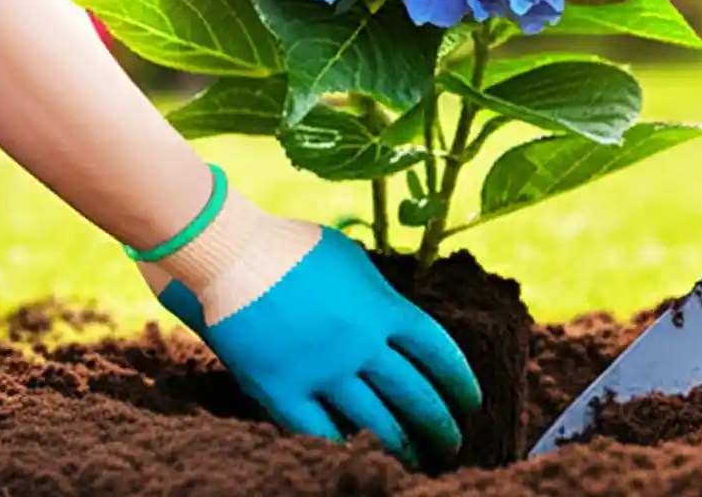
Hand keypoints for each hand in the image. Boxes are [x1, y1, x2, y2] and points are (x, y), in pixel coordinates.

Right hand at [149, 226, 480, 464]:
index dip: (459, 382)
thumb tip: (396, 319)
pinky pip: (321, 429)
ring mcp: (324, 371)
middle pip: (415, 394)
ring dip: (401, 441)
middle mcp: (361, 344)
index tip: (470, 401)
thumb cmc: (290, 246)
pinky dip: (343, 443)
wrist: (231, 253)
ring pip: (376, 420)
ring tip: (414, 456)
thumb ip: (377, 294)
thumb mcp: (350, 258)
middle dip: (439, 422)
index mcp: (383, 308)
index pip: (439, 353)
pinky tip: (357, 450)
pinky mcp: (284, 390)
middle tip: (451, 441)